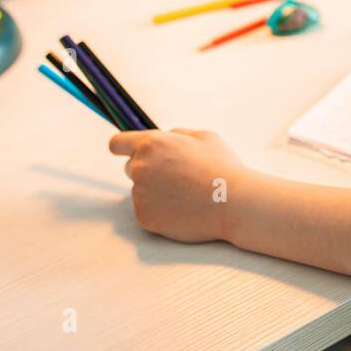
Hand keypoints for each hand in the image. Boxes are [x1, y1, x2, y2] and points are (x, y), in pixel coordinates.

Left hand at [108, 128, 246, 243]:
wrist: (233, 202)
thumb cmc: (222, 167)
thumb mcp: (205, 137)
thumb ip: (178, 134)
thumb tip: (166, 137)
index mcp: (151, 145)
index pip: (117, 143)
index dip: (124, 147)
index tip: (130, 152)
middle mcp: (139, 168)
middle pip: (130, 168)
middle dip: (149, 170)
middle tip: (177, 177)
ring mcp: (140, 194)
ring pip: (141, 190)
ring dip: (157, 191)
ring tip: (187, 194)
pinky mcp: (144, 217)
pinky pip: (147, 210)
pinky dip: (161, 210)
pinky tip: (184, 208)